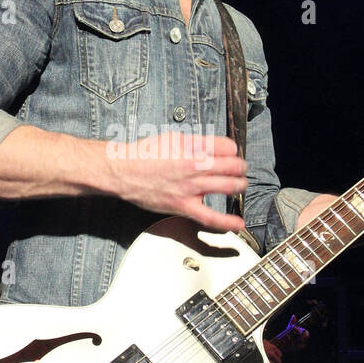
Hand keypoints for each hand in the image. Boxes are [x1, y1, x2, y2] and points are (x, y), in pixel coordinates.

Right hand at [107, 132, 247, 231]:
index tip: (232, 153)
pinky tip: (239, 224)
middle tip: (240, 168)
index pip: (227, 146)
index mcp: (191, 148)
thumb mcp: (172, 138)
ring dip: (239, 185)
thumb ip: (195, 142)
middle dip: (241, 167)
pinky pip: (210, 217)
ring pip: (228, 186)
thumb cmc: (143, 155)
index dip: (233, 149)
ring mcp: (190, 188)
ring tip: (240, 185)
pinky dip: (228, 222)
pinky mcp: (183, 206)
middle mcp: (193, 167)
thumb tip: (213, 146)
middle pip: (232, 166)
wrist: (123, 172)